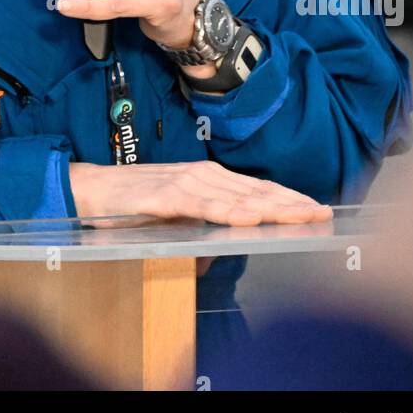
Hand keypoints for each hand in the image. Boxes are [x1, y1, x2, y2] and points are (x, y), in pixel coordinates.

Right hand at [69, 160, 332, 225]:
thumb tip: (235, 237)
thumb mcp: (177, 213)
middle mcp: (202, 175)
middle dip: (292, 202)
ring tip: (299, 214)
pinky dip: (227, 210)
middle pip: (255, 191)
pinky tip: (248, 217)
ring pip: (236, 196)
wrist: (89, 189)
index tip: (319, 208)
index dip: (289, 198)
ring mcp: (184, 183)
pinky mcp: (164, 196)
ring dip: (271, 206)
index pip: (257, 189)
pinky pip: (202, 205)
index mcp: (208, 178)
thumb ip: (206, 221)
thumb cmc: (134, 203)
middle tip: (323, 213)